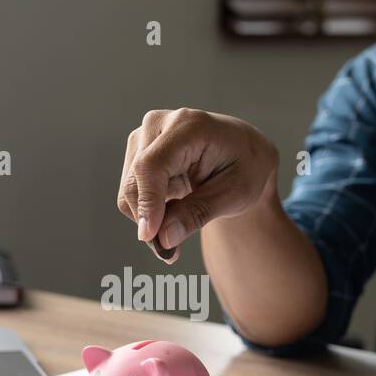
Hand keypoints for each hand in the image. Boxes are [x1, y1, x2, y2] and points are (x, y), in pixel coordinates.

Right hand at [117, 109, 277, 262]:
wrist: (243, 153)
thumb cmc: (246, 167)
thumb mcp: (235, 194)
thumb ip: (198, 213)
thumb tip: (164, 239)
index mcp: (189, 126)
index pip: (151, 165)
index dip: (147, 203)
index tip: (151, 237)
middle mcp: (159, 124)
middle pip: (135, 182)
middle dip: (150, 221)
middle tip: (172, 251)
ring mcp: (144, 137)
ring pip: (129, 191)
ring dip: (149, 219)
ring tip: (181, 226)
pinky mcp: (137, 152)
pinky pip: (131, 193)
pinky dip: (147, 213)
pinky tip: (172, 213)